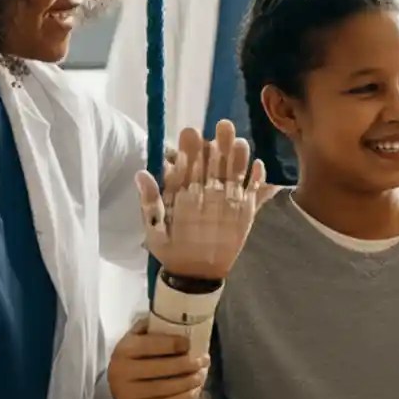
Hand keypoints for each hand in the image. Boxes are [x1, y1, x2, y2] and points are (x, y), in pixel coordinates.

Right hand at [108, 318, 208, 398]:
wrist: (113, 387)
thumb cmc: (132, 358)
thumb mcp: (135, 338)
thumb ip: (152, 328)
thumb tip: (178, 320)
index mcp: (124, 350)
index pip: (152, 346)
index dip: (174, 344)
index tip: (189, 344)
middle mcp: (123, 372)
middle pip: (162, 368)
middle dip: (188, 364)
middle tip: (204, 360)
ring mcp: (128, 393)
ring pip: (165, 388)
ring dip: (189, 382)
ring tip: (202, 376)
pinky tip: (195, 391)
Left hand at [137, 120, 276, 280]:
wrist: (194, 272)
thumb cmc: (170, 248)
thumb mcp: (154, 227)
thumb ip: (150, 202)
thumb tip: (141, 173)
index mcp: (184, 188)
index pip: (187, 161)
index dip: (189, 147)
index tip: (190, 133)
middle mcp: (206, 187)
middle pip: (214, 159)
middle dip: (219, 141)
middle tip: (223, 126)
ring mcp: (227, 196)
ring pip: (235, 169)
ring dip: (238, 155)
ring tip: (240, 143)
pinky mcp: (244, 208)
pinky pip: (253, 189)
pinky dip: (257, 179)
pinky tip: (256, 168)